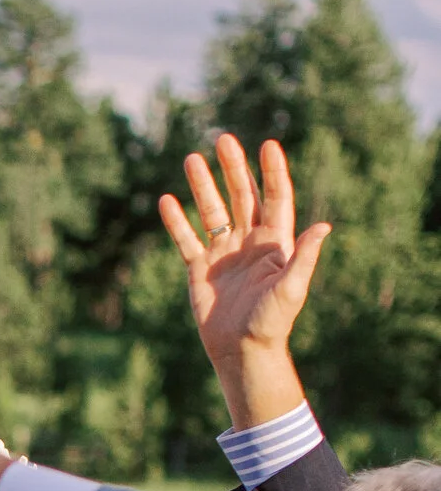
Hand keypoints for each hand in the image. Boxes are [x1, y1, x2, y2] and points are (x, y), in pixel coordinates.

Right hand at [159, 135, 331, 430]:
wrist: (241, 350)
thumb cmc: (271, 322)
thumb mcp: (292, 288)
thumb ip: (304, 257)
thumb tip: (323, 227)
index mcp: (274, 242)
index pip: (273, 198)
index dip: (271, 172)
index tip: (268, 145)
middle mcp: (248, 242)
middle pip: (240, 196)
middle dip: (233, 168)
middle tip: (223, 140)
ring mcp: (222, 254)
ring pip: (211, 212)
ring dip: (202, 186)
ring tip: (191, 159)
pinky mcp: (199, 270)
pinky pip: (186, 240)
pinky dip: (176, 221)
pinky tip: (167, 201)